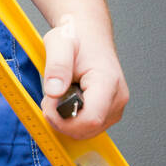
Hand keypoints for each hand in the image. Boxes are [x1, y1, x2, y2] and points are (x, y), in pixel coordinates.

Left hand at [40, 13, 128, 139]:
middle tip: (50, 97)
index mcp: (108, 82)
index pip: (90, 120)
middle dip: (61, 120)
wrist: (88, 34)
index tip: (48, 102)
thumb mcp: (59, 44)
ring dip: (65, 120)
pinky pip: (87, 127)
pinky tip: (68, 100)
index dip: (63, 119)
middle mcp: (117, 98)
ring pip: (86, 132)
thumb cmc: (76, 37)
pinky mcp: (109, 111)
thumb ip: (56, 67)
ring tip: (60, 95)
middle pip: (86, 129)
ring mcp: (115, 107)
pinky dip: (72, 119)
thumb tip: (54, 92)